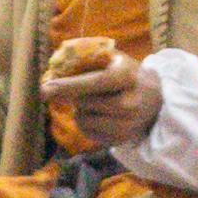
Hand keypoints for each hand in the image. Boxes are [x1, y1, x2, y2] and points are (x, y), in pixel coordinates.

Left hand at [43, 32, 158, 152]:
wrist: (154, 99)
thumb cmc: (125, 74)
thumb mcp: (113, 58)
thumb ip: (87, 58)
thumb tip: (54, 67)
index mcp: (127, 76)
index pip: (94, 82)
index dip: (68, 86)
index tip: (44, 89)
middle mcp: (130, 103)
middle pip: (84, 103)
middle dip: (73, 96)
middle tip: (77, 91)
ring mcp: (127, 124)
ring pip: (83, 119)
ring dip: (79, 110)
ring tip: (92, 102)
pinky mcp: (121, 139)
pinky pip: (88, 133)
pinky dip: (85, 123)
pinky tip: (97, 115)